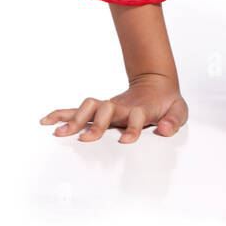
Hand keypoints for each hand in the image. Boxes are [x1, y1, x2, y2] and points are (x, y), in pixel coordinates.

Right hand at [40, 73, 187, 143]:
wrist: (156, 84)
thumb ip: (174, 120)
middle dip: (96, 124)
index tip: (126, 141)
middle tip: (86, 139)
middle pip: (106, 109)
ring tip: (60, 133)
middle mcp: (121, 107)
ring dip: (75, 119)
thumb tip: (164, 129)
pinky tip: (46, 121)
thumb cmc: (166, 102)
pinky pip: (76, 110)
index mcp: (141, 109)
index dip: (133, 127)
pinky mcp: (98, 110)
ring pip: (88, 107)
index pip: (137, 116)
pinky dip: (60, 114)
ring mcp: (108, 107)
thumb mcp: (179, 110)